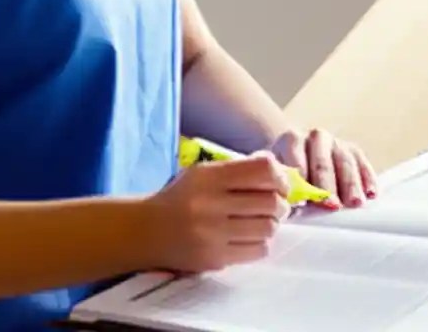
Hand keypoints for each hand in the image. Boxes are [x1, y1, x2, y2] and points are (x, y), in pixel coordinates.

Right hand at [149, 153, 291, 272]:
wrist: (146, 231)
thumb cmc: (181, 198)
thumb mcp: (203, 173)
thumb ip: (238, 169)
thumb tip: (278, 169)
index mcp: (210, 176)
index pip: (263, 170)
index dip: (280, 177)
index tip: (280, 185)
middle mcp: (211, 203)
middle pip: (270, 202)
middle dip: (281, 204)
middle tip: (277, 206)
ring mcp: (212, 233)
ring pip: (268, 228)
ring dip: (272, 224)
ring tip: (264, 222)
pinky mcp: (214, 258)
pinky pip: (258, 250)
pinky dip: (262, 243)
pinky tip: (252, 238)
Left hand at [269, 128, 377, 208]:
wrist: (298, 154)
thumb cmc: (284, 171)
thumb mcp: (274, 172)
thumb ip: (279, 183)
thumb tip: (286, 202)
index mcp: (291, 139)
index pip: (297, 161)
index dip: (300, 183)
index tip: (303, 202)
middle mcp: (316, 136)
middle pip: (322, 162)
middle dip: (327, 186)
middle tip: (331, 205)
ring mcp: (337, 142)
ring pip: (345, 161)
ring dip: (351, 184)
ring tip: (355, 203)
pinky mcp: (354, 150)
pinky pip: (362, 163)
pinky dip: (368, 178)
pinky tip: (371, 194)